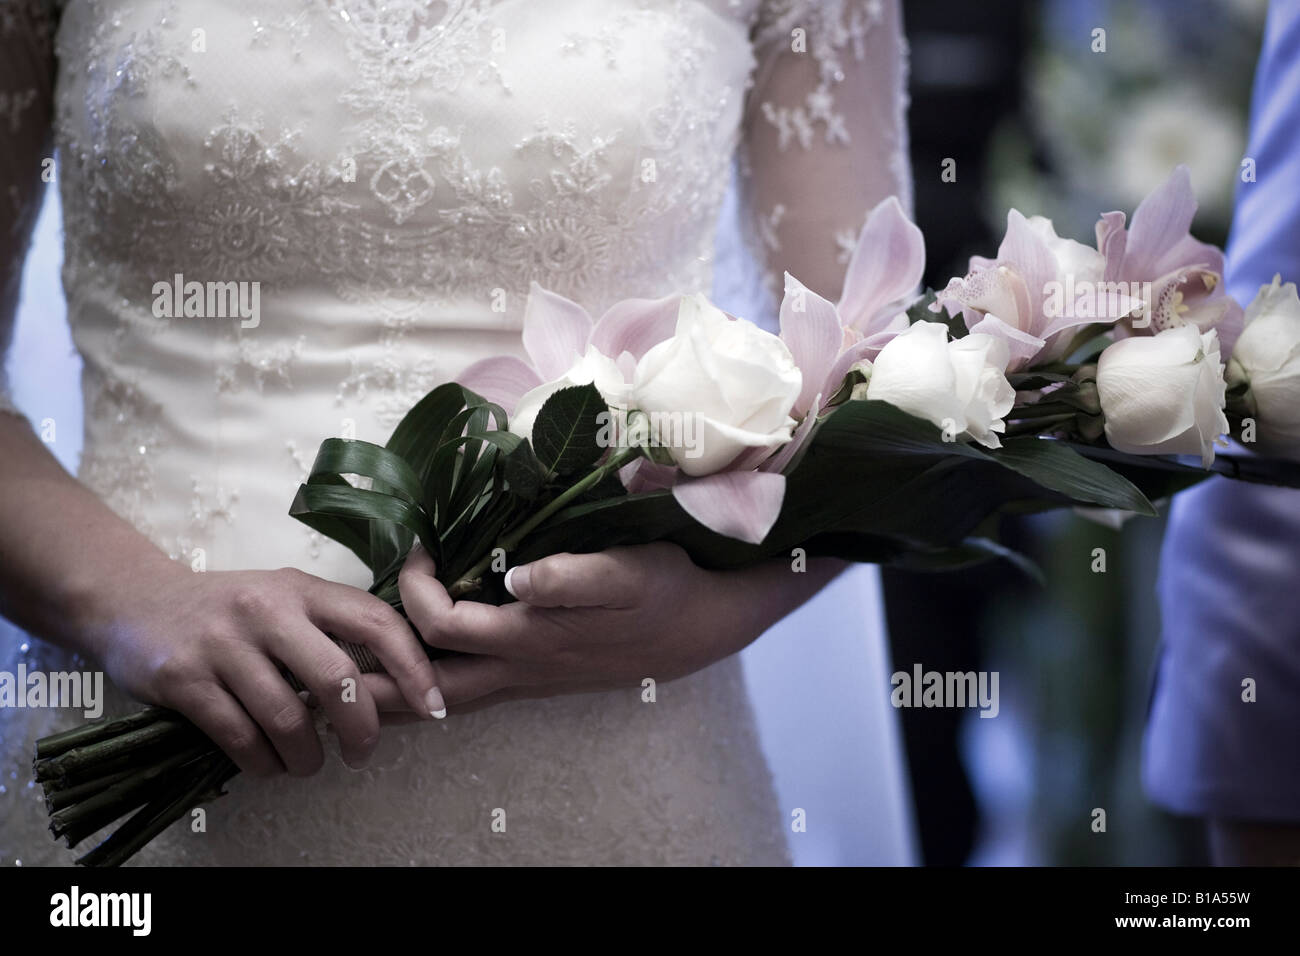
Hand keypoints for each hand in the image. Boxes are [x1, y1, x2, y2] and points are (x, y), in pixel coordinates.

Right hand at [90, 564, 445, 776]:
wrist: (135, 602)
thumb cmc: (229, 610)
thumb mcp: (285, 598)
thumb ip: (334, 629)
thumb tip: (399, 683)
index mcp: (303, 589)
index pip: (376, 623)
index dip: (413, 668)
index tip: (434, 706)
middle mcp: (267, 610)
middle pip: (337, 679)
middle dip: (361, 729)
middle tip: (363, 753)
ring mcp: (224, 644)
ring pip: (288, 719)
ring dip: (308, 756)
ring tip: (309, 763)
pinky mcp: (185, 679)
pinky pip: (240, 738)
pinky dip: (264, 764)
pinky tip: (269, 764)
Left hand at [392, 542, 840, 711]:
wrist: (701, 626)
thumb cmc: (662, 589)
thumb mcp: (627, 572)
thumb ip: (573, 576)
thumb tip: (519, 577)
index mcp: (530, 636)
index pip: (443, 624)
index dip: (414, 588)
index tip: (411, 545)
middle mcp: (519, 667)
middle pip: (428, 686)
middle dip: (378, 675)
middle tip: (332, 654)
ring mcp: (527, 676)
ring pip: (447, 696)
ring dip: (401, 685)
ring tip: (358, 671)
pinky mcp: (538, 672)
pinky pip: (471, 688)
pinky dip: (434, 682)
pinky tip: (421, 664)